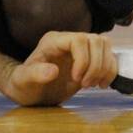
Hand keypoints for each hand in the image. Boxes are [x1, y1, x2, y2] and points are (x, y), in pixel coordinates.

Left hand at [0, 31, 116, 106]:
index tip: (76, 79)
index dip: (83, 59)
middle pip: (95, 40)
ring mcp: (81, 50)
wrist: (31, 92)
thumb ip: (34, 74)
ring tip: (92, 85)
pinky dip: (110, 71)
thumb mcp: (22, 81)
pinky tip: (101, 85)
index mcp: (54, 41)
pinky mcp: (90, 60)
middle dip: (95, 65)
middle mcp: (69, 41)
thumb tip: (53, 71)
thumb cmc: (24, 85)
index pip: (78, 39)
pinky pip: (109, 57)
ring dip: (104, 67)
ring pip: (104, 45)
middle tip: (85, 85)